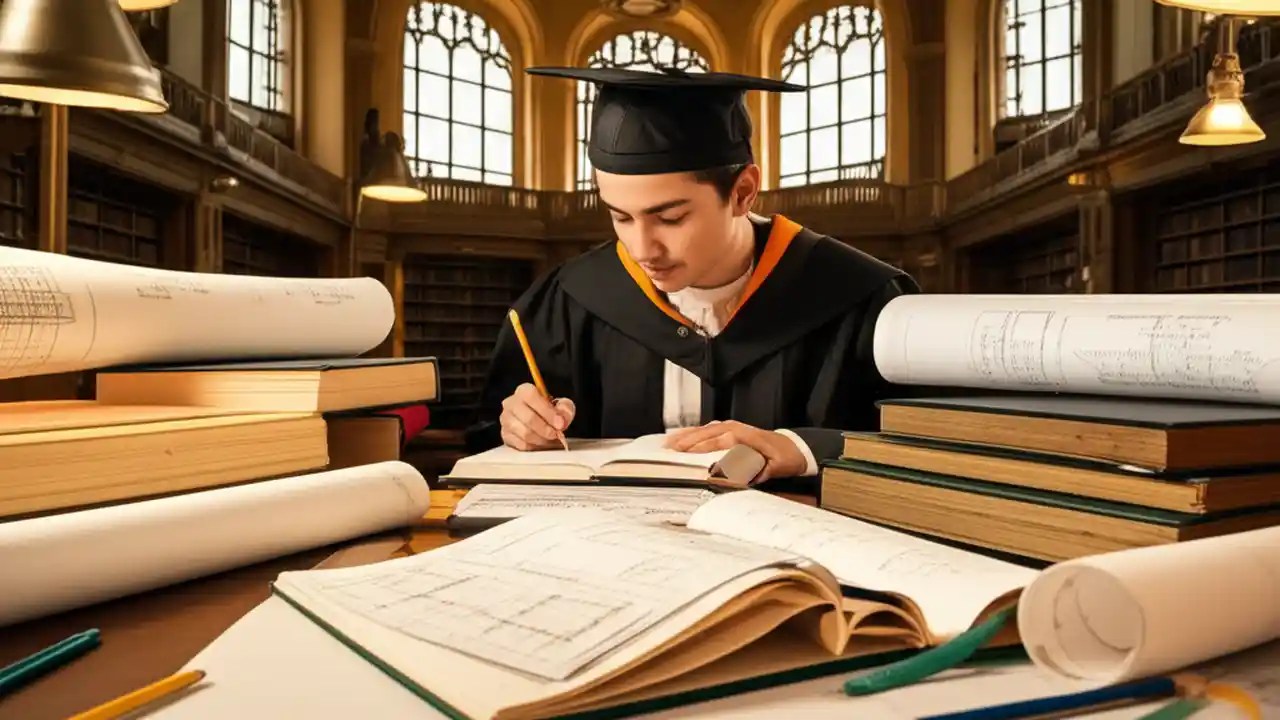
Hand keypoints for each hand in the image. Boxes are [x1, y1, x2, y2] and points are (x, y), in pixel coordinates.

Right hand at [500, 383, 574, 450]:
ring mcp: (506, 420)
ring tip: (550, 439)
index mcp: (524, 391)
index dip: (547, 411)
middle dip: (546, 429)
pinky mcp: (506, 436)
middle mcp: (511, 403)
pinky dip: (535, 447)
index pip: (532, 397)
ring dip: (542, 439)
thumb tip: (562, 419)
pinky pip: (522, 445)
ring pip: (525, 433)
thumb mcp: (561, 405)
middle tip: (557, 434)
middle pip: (528, 418)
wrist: (537, 421)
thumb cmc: (548, 411)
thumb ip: (565, 408)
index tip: (560, 423)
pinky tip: (541, 443)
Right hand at [664, 420, 805, 481]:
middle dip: (687, 441)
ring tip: (667, 444)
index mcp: (746, 435)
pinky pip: (706, 429)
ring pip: (703, 429)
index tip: (688, 454)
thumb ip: (760, 472)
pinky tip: (679, 437)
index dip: (703, 446)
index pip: (720, 439)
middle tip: (669, 450)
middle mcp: (736, 428)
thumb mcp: (775, 467)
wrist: (793, 447)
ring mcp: (731, 426)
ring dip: (685, 436)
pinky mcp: (728, 429)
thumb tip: (742, 478)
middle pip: (707, 433)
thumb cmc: (783, 457)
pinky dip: (691, 432)